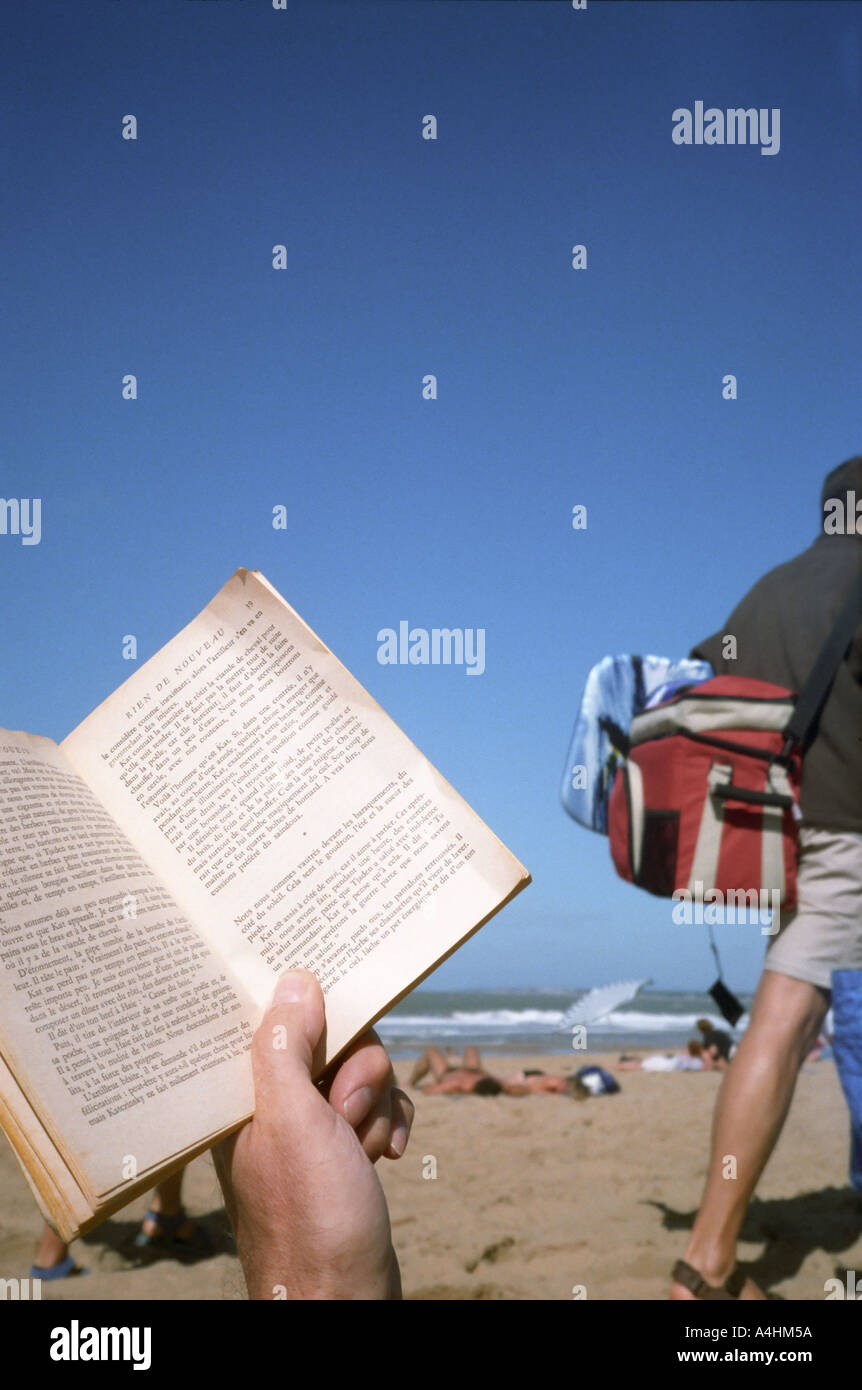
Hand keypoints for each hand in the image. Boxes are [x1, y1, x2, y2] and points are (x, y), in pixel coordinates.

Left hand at [213, 969, 413, 1299]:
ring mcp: (307, 1132)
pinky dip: (390, 1121)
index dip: (311, 1011)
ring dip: (378, 1101)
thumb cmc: (310, 1217)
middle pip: (329, 1041)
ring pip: (358, 1072)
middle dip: (358, 1070)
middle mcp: (269, 1109)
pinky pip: (375, 1106)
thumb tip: (294, 978)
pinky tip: (388, 1153)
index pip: (275, 1021)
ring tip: (367, 1146)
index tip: (341, 1006)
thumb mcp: (294, 1120)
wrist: (344, 1299)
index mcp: (241, 1096)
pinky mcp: (339, 1151)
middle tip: (349, 1110)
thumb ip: (287, 1047)